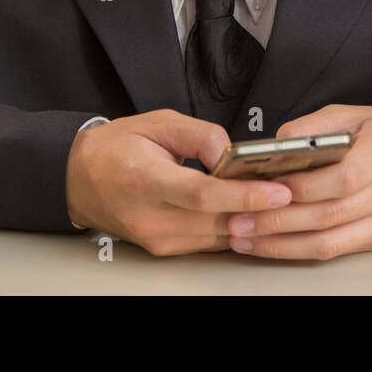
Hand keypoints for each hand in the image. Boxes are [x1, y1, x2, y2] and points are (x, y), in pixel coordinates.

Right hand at [65, 109, 292, 255]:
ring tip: (276, 198)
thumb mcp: (157, 122)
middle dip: (260, 209)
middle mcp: (151, 217)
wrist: (78, 178)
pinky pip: (208, 242)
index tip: (278, 191)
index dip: (245, 195)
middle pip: (217, 221)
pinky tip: (247, 210)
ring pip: (218, 237)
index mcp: (146, 180)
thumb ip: (200, 134)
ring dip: (249, 220)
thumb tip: (232, 154)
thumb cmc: (116, 148)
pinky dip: (231, 227)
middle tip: (292, 191)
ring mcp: (157, 239)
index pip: (203, 195)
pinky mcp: (163, 249)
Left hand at [225, 105, 371, 259]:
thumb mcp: (351, 114)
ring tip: (246, 238)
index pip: (343, 177)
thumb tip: (272, 149)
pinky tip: (271, 244)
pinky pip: (336, 251)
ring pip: (331, 241)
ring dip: (282, 244)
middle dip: (279, 220)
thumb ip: (311, 128)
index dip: (302, 186)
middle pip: (331, 214)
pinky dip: (299, 250)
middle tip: (240, 219)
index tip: (265, 187)